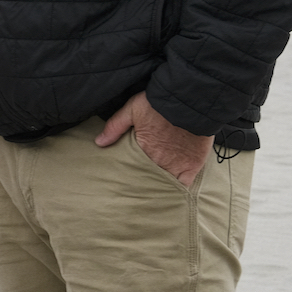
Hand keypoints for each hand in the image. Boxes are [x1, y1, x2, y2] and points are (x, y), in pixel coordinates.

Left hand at [95, 90, 211, 186]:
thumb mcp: (132, 109)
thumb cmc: (159, 103)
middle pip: (148, 179)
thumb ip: (115, 126)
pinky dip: (178, 187)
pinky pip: (184, 184)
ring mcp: (177, 165)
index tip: (125, 178)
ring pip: (165, 183)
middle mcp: (159, 161)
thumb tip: (99, 142)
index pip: (132, 170)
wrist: (188, 101)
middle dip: (143, 182)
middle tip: (138, 186)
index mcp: (143, 150)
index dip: (130, 174)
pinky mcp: (193, 165)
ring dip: (159, 185)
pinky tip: (173, 189)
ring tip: (153, 190)